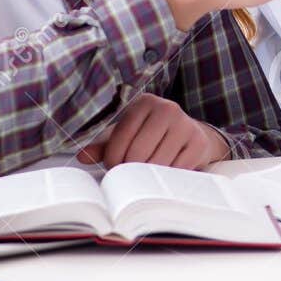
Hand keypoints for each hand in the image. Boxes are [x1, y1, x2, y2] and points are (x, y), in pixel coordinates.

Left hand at [77, 93, 229, 169]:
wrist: (190, 134)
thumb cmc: (151, 135)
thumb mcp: (127, 135)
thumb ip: (104, 144)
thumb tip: (82, 156)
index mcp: (144, 102)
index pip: (121, 136)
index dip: (113, 159)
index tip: (114, 166)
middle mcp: (167, 108)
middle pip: (137, 153)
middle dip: (129, 170)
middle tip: (130, 173)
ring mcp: (185, 124)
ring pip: (156, 164)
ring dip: (147, 176)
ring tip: (146, 173)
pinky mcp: (198, 143)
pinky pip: (174, 170)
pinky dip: (166, 178)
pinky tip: (164, 172)